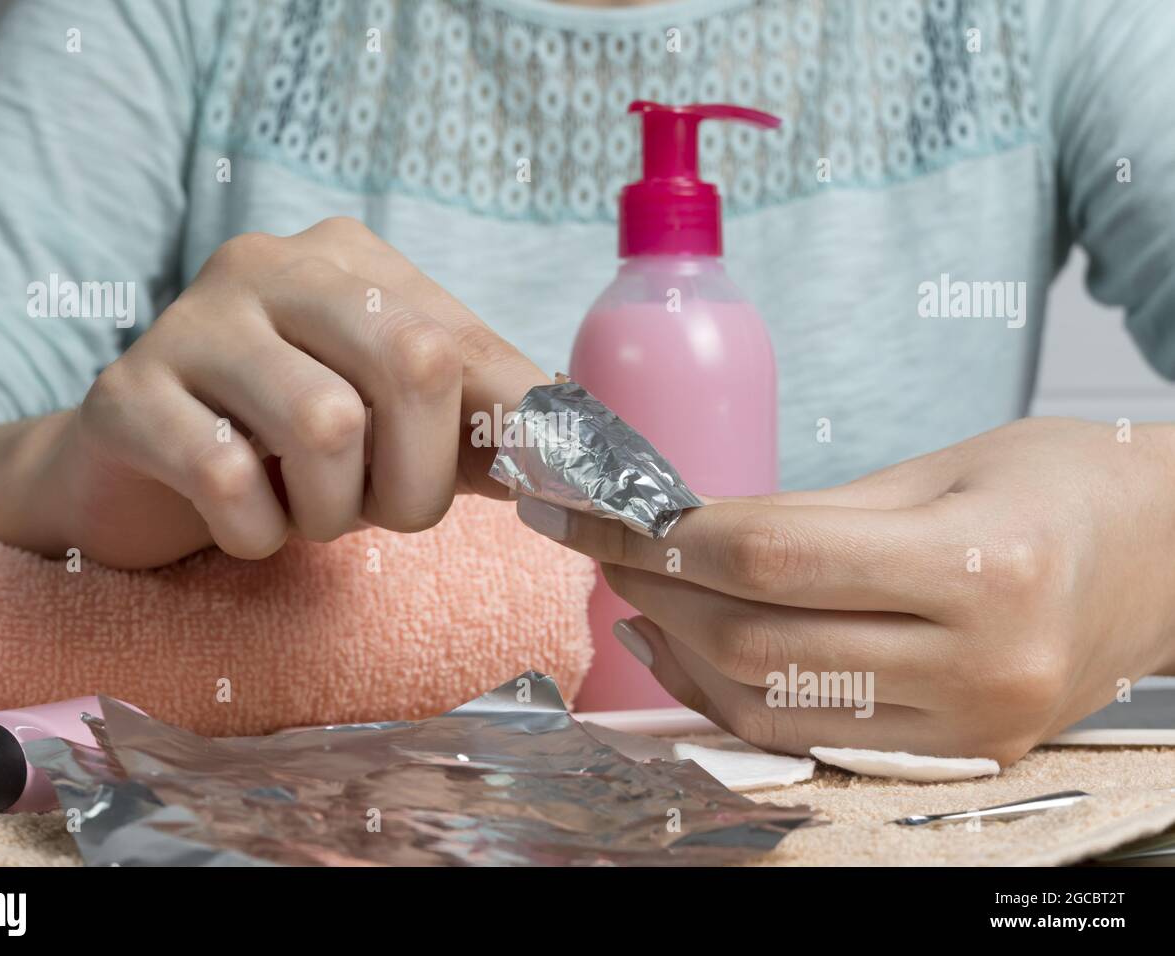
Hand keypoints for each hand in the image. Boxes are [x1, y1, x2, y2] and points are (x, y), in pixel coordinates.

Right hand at [39, 218, 545, 567]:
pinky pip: (223, 475)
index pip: (467, 343)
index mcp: (354, 261)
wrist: (138, 470)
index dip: (522, 430)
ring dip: (331, 510)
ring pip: (322, 423)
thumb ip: (485, 426)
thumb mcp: (400, 427)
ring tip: (305, 512)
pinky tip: (243, 522)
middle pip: (411, 362)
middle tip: (383, 514)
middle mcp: (272, 264)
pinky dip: (254, 532)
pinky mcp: (125, 392)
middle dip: (416, 479)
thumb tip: (594, 461)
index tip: (570, 501)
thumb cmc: (283, 447)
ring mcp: (191, 320)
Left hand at [518, 418, 1174, 764]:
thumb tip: (686, 531)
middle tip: (603, 549)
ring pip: (770, 710)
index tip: (600, 516)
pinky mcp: (959, 754)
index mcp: (982, 566)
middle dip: (656, 593)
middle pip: (758, 644)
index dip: (666, 539)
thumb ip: (808, 511)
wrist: (1170, 557)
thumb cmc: (1063, 486)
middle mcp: (981, 665)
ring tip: (633, 599)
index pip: (773, 558)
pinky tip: (689, 655)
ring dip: (679, 655)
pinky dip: (732, 701)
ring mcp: (972, 727)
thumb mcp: (938, 470)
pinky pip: (809, 739)